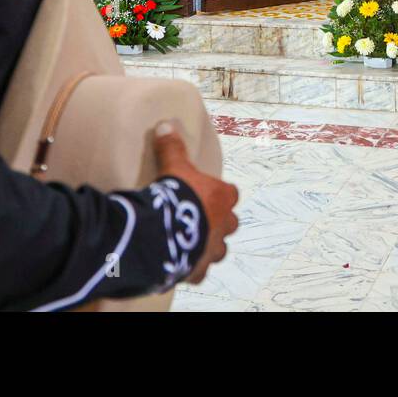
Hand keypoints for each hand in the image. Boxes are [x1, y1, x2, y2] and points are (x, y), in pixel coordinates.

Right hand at [153, 122, 237, 284]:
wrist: (168, 232)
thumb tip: (166, 124)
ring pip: (219, 249)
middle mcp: (223, 225)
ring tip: (192, 242)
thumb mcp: (174, 166)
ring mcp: (212, 249)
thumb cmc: (178, 195)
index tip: (209, 193)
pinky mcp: (198, 270)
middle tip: (202, 219)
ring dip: (209, 245)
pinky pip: (199, 271)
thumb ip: (172, 147)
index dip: (222, 194)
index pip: (231, 194)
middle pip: (231, 223)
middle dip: (220, 221)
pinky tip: (180, 263)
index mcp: (222, 198)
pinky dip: (192, 268)